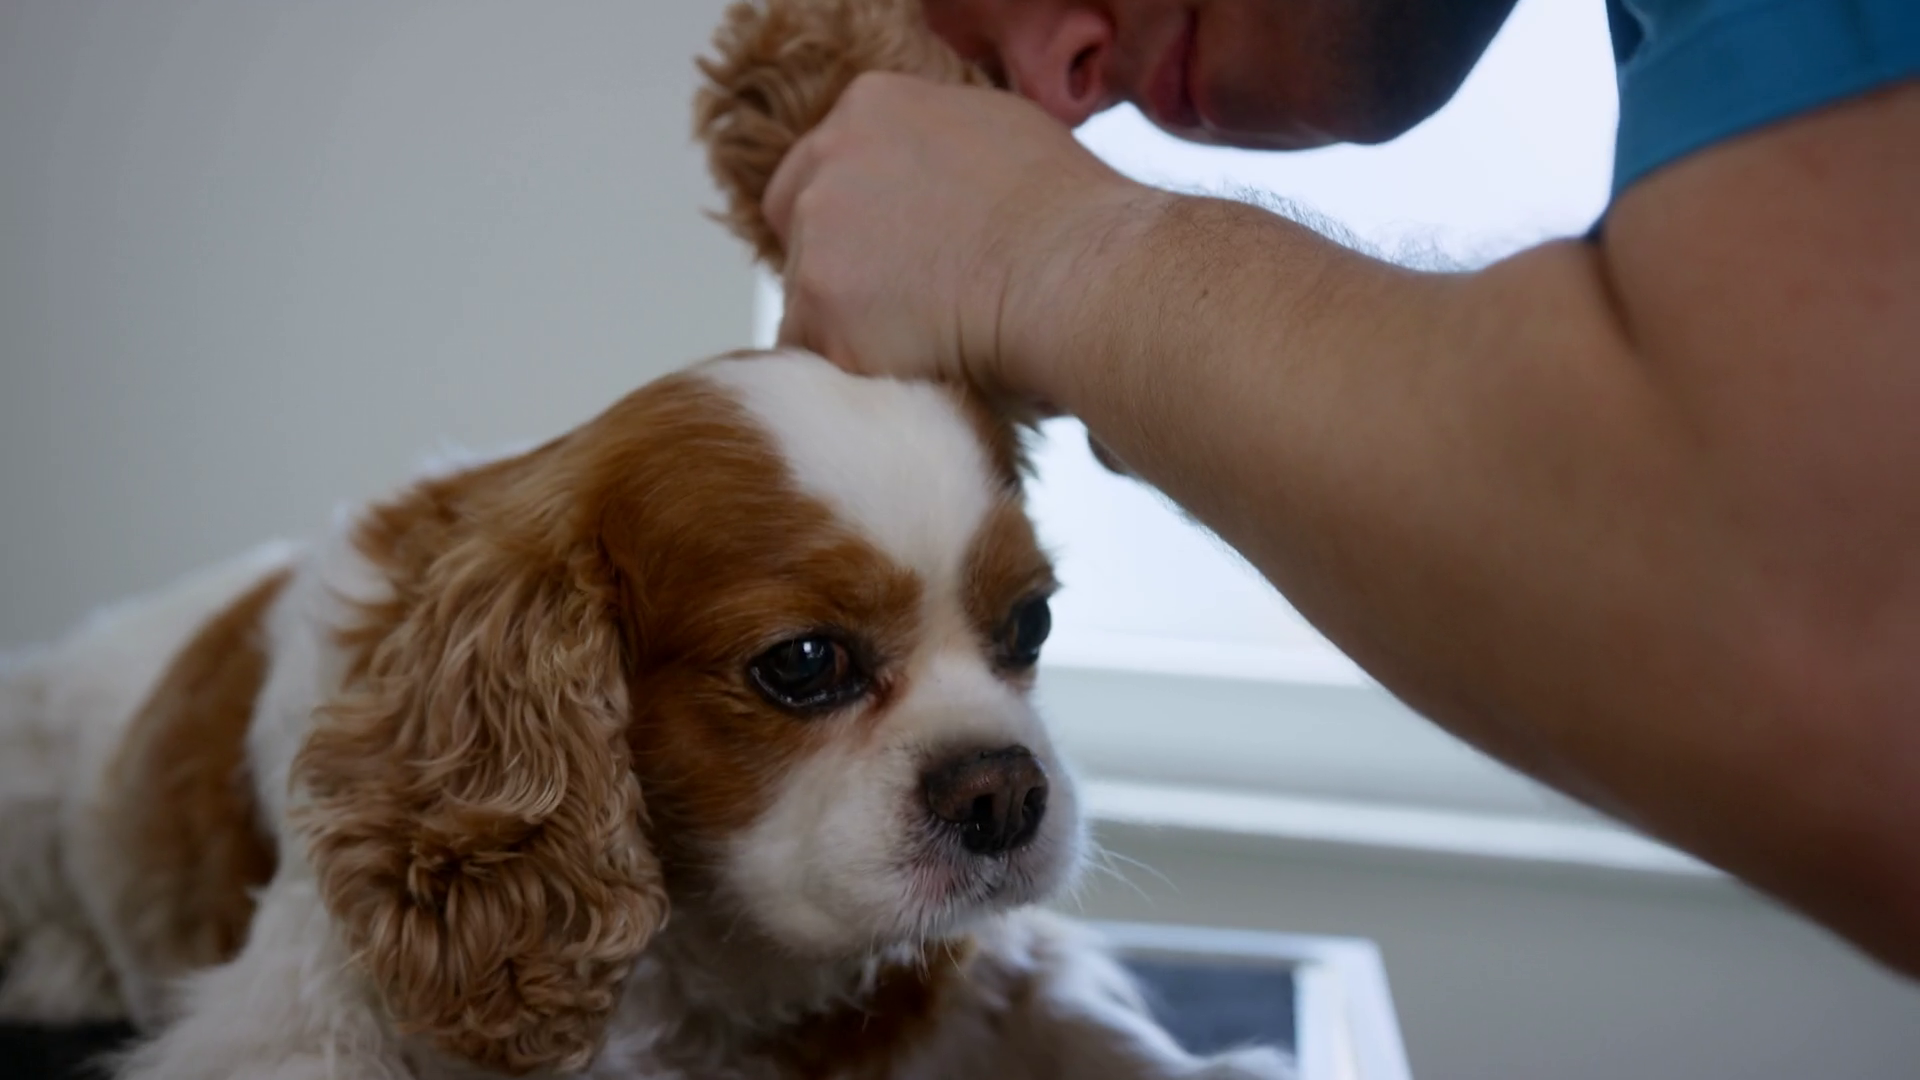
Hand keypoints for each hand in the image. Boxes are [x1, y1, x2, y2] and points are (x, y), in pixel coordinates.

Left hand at [764, 71, 1153, 402]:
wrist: (1079, 278)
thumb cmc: (1069, 216)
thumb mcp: (1000, 134)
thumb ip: (938, 148)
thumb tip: (934, 180)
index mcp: (871, 107)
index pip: (823, 165)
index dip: (855, 220)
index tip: (888, 255)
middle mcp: (829, 160)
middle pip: (800, 230)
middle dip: (837, 269)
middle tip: (898, 310)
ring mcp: (817, 237)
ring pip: (805, 300)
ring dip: (849, 329)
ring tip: (924, 350)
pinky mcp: (819, 312)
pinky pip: (814, 359)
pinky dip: (854, 375)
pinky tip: (907, 380)